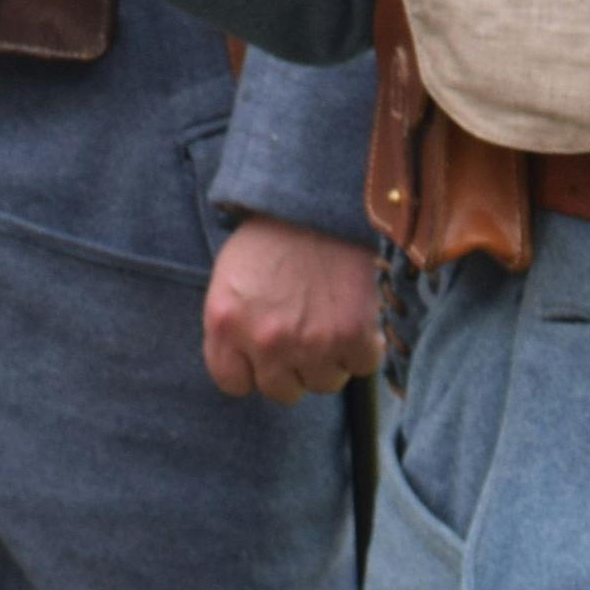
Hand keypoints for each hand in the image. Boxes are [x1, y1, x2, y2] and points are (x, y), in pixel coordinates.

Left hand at [204, 217, 386, 401]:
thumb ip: (233, 324)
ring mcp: (308, 342)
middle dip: (295, 367)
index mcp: (224, 322)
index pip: (233, 383)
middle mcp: (263, 339)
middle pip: (282, 390)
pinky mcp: (351, 336)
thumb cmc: (276, 231)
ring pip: (325, 383)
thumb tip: (248, 362)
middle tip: (306, 332)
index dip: (254, 369)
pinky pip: (361, 366)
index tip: (268, 353)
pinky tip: (358, 316)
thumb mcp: (232, 275)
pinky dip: (364, 346)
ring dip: (331, 358)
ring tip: (332, 317)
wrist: (323, 198)